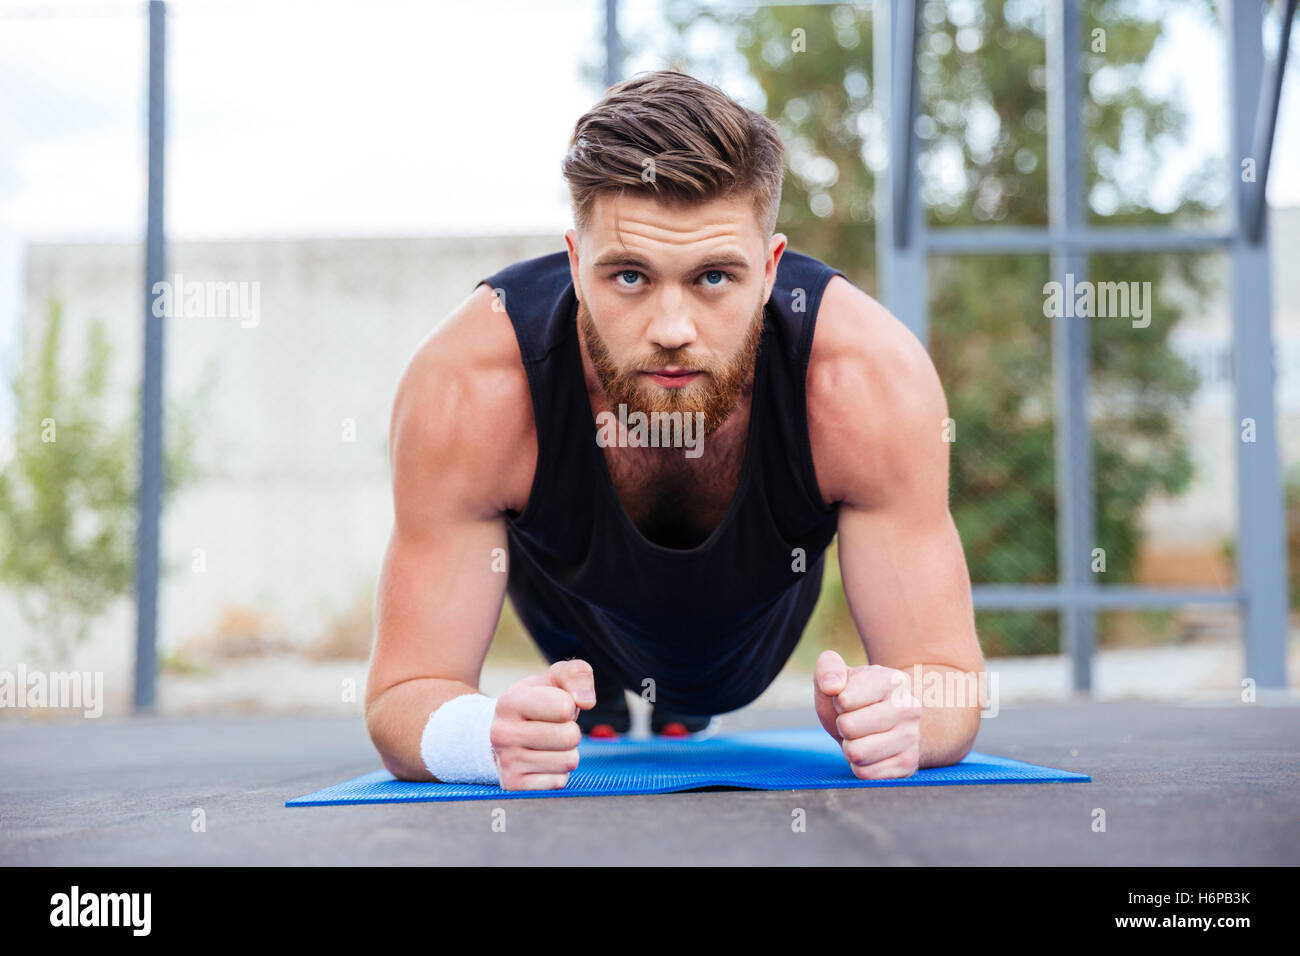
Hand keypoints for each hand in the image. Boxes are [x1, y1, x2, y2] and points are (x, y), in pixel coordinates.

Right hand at [490, 659, 595, 790]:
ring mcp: (506, 762)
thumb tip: (586, 702)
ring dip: (566, 752)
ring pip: (569, 761)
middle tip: (553, 728)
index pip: (565, 707)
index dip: (569, 705)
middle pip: (570, 736)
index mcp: (510, 701)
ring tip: (547, 744)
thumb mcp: (554, 679)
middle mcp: (502, 733)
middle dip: (571, 730)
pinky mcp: (514, 785)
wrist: (505, 733)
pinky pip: (560, 782)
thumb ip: (577, 674)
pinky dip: (557, 772)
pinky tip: (541, 761)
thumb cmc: (538, 702)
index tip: (554, 706)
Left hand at [813, 650, 921, 779]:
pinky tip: (871, 752)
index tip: (848, 699)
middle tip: (854, 721)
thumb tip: (832, 686)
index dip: (838, 701)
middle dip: (842, 726)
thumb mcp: (835, 675)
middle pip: (848, 728)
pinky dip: (860, 766)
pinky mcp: (908, 765)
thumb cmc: (852, 697)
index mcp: (893, 680)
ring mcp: (912, 737)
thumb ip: (828, 667)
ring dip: (850, 747)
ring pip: (857, 754)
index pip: (844, 699)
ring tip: (862, 736)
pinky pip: (865, 774)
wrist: (874, 722)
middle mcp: (909, 707)